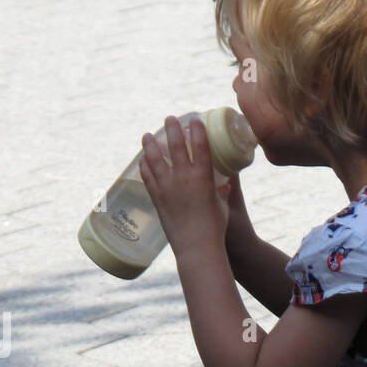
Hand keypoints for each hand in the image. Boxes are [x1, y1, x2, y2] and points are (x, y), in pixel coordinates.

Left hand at [139, 116, 227, 257]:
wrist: (197, 248)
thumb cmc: (215, 228)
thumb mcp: (223, 205)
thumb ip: (222, 191)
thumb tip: (224, 183)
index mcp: (203, 178)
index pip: (200, 146)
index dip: (197, 130)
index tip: (194, 120)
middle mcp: (183, 179)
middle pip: (176, 146)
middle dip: (172, 129)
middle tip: (169, 119)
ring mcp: (168, 188)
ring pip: (155, 159)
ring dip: (151, 144)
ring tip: (147, 135)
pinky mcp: (158, 199)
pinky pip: (148, 177)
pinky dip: (145, 166)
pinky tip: (143, 160)